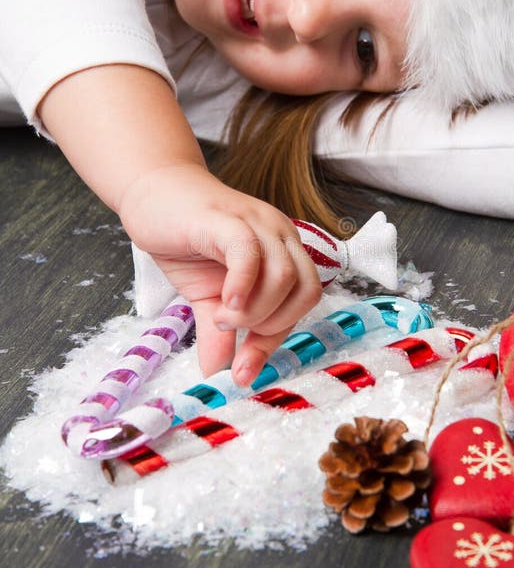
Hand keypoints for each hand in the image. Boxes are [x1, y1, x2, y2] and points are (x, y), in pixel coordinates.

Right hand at [119, 162, 321, 385]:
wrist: (152, 194)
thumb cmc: (188, 240)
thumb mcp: (207, 296)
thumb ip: (220, 331)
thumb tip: (217, 373)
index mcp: (284, 252)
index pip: (302, 302)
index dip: (275, 341)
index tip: (243, 371)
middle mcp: (280, 235)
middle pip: (307, 290)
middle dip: (273, 326)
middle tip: (233, 331)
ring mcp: (258, 223)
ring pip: (284, 276)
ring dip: (255, 311)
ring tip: (222, 316)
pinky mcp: (228, 219)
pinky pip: (250, 254)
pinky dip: (242, 286)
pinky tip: (224, 303)